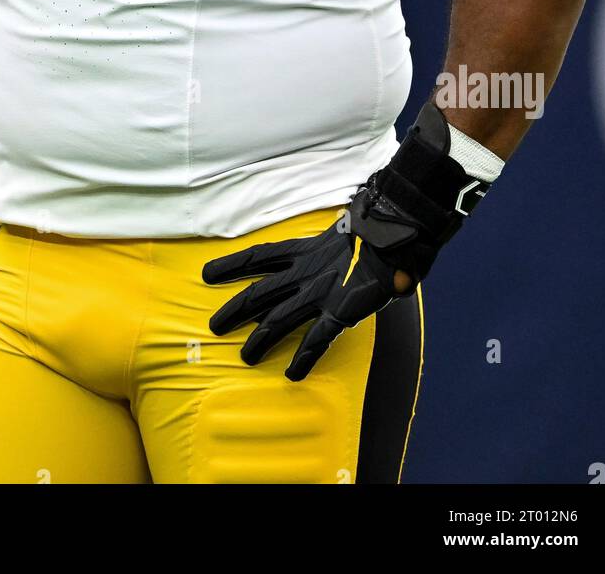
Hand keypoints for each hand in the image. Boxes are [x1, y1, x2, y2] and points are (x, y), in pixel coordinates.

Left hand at [204, 101, 492, 379]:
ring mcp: (320, 291)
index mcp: (305, 249)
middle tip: (213, 325)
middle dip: (235, 309)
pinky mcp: (340, 309)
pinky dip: (304, 357)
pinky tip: (292, 375)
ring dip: (260, 339)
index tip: (206, 273)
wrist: (398, 229)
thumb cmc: (377, 229)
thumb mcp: (347, 230)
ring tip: (244, 358)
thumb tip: (339, 236)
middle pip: (259, 291)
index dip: (232, 264)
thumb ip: (339, 242)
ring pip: (279, 319)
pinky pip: (317, 338)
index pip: (259, 256)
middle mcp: (305, 270)